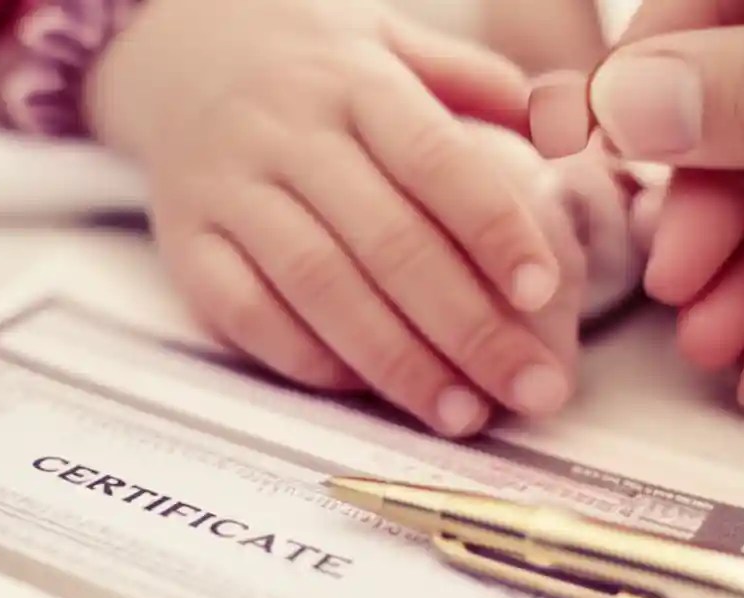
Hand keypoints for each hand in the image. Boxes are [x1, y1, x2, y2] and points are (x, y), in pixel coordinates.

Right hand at [84, 0, 576, 435]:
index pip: (433, 158)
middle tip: (530, 389)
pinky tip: (365, 392)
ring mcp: (228, 189)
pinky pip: (244, 312)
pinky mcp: (186, 241)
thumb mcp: (389, 36)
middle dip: (466, 326)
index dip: (493, 228)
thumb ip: (473, 78)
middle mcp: (286, 132)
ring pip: (316, 286)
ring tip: (461, 413)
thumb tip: (566, 127)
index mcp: (355, 79)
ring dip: (395, 360)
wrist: (177, 49)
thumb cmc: (309, 59)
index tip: (544, 291)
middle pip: (384, 240)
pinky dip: (306, 358)